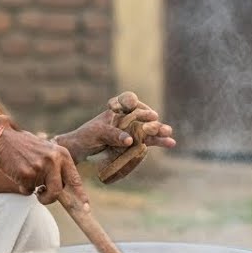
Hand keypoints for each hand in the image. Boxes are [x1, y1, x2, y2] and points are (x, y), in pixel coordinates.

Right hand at [0, 115, 86, 206]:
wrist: (2, 142)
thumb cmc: (25, 148)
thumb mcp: (47, 151)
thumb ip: (57, 167)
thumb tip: (67, 190)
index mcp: (62, 154)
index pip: (75, 179)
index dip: (81, 195)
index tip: (86, 208)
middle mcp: (54, 160)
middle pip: (58, 191)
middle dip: (49, 198)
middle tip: (41, 196)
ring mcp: (40, 167)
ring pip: (42, 193)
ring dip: (36, 193)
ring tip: (28, 181)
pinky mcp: (27, 174)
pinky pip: (28, 191)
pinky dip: (22, 187)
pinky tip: (18, 173)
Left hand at [54, 91, 176, 159]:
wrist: (80, 151)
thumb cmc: (86, 137)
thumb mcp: (97, 134)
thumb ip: (113, 135)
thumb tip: (130, 140)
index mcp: (117, 109)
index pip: (129, 101)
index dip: (137, 105)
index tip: (141, 110)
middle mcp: (127, 118)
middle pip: (143, 117)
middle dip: (152, 122)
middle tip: (159, 127)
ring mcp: (132, 130)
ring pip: (149, 130)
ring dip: (159, 132)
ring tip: (169, 136)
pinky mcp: (135, 142)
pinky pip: (148, 141)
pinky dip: (159, 142)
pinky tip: (170, 143)